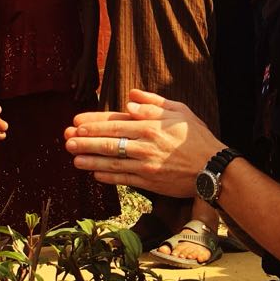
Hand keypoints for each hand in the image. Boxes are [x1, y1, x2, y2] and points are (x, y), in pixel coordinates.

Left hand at [64, 88, 221, 195]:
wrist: (213, 168)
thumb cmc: (197, 137)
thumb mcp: (179, 111)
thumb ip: (153, 103)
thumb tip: (129, 98)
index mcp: (150, 125)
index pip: (115, 123)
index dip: (93, 123)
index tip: (76, 122)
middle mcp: (145, 144)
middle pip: (108, 142)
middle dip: (85, 140)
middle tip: (66, 139)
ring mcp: (145, 165)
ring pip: (112, 161)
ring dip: (90, 159)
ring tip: (73, 158)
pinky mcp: (149, 182)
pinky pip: (123, 178)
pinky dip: (107, 176)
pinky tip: (94, 173)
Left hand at [71, 54, 98, 107]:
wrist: (90, 58)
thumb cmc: (81, 64)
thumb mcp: (75, 71)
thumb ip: (74, 79)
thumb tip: (73, 87)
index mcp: (83, 79)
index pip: (80, 90)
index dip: (78, 95)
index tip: (76, 99)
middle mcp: (89, 80)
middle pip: (87, 92)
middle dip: (84, 97)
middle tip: (81, 100)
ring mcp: (94, 79)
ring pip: (92, 90)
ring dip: (89, 95)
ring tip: (86, 98)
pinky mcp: (97, 77)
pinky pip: (96, 86)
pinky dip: (94, 89)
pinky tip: (92, 91)